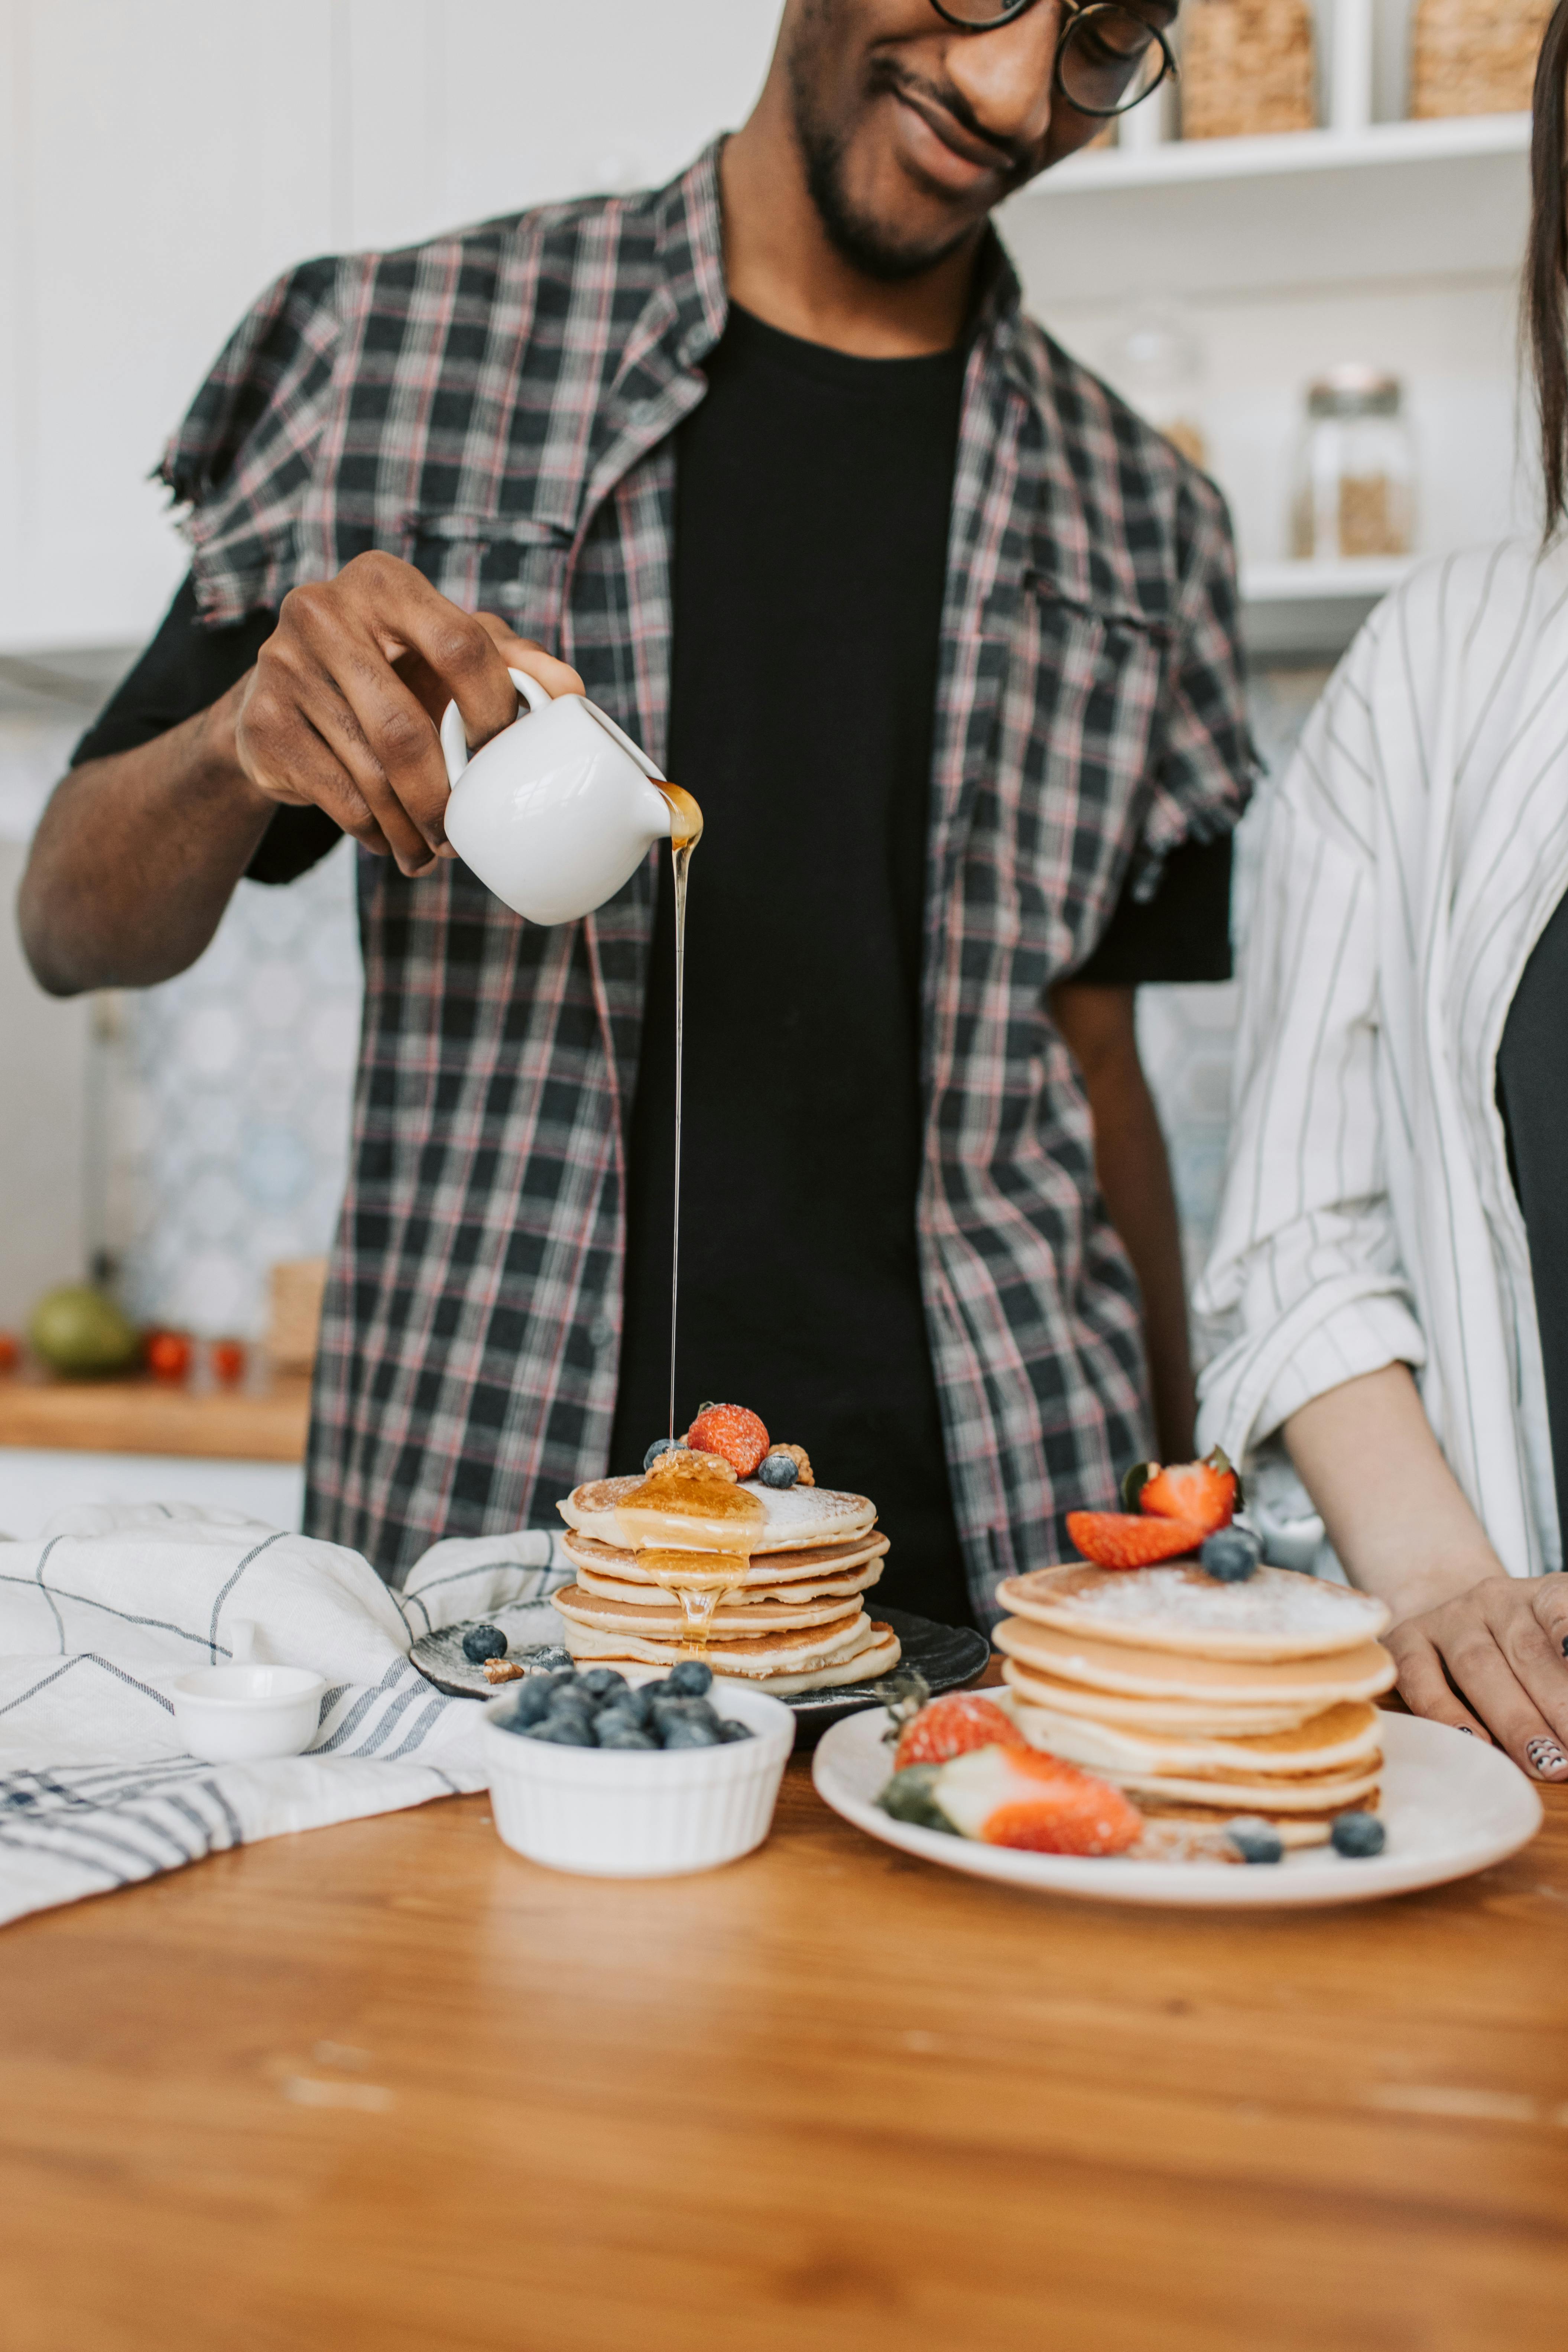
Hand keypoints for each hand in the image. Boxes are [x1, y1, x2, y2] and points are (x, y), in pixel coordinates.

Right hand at [230, 552, 584, 876]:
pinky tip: (390, 843)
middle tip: (462, 836)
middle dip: (443, 799)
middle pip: (406, 729)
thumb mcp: (447, 651)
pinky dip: (373, 833)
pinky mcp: (262, 720)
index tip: (503, 758)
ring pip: (370, 774)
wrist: (278, 699)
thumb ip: (514, 662)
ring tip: (433, 854)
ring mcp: (283, 664)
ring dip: (411, 829)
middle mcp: (324, 610)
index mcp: (384, 581)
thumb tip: (572, 695)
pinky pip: (337, 797)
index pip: (462, 644)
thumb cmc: (389, 671)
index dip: (494, 712)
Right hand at [1386, 1572, 1567, 1780]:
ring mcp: (1449, 1617)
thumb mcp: (1553, 1661)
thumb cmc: (1523, 1658)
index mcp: (1541, 1595)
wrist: (1459, 1631)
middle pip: (1528, 1652)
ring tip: (1543, 1763)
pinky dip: (1446, 1712)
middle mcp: (1496, 1599)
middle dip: (1558, 1707)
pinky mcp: (1406, 1639)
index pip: (1559, 1608)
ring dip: (1515, 1722)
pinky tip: (1474, 1741)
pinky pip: (1420, 1676)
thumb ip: (1560, 1683)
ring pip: (1479, 1666)